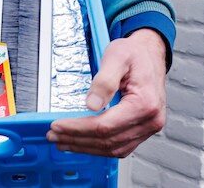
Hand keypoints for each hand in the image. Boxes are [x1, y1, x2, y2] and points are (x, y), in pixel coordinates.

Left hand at [46, 29, 166, 156]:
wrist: (150, 53)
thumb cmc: (135, 54)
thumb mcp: (116, 58)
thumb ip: (104, 81)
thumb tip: (91, 105)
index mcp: (145, 104)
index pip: (105, 126)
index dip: (78, 128)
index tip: (57, 125)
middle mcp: (150, 120)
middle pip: (108, 141)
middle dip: (77, 140)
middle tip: (53, 136)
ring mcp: (148, 127)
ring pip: (113, 148)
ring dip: (85, 147)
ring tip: (63, 141)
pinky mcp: (142, 129)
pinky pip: (119, 146)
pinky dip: (98, 147)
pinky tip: (82, 142)